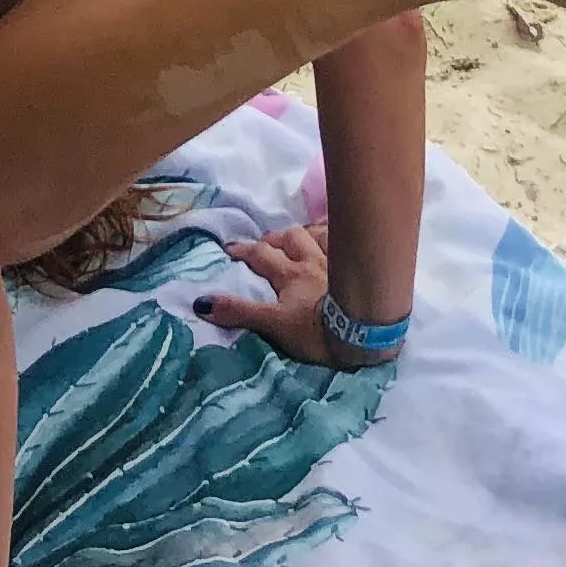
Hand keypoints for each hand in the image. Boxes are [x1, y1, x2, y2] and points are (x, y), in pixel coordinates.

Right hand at [201, 219, 364, 369]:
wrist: (365, 332)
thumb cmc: (318, 331)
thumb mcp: (273, 326)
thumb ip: (240, 314)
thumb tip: (201, 303)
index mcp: (290, 276)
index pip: (260, 256)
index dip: (243, 251)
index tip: (229, 248)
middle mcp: (311, 262)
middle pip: (289, 239)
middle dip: (273, 240)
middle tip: (264, 244)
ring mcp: (337, 263)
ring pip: (317, 236)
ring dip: (303, 235)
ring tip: (297, 238)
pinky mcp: (358, 269)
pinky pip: (345, 243)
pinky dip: (335, 237)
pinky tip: (335, 239)